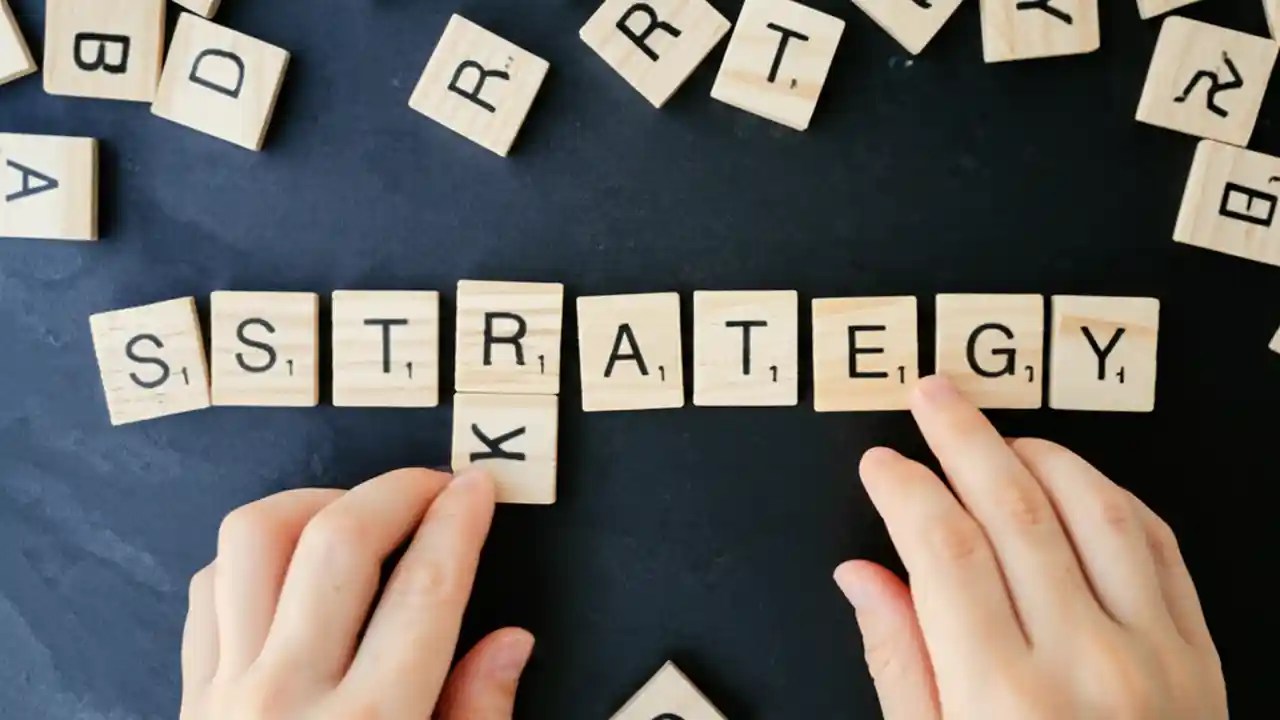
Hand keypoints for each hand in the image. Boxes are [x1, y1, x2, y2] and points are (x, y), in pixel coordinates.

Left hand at [180, 468, 532, 719]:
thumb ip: (476, 718)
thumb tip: (511, 642)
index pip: (427, 591)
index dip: (460, 525)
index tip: (479, 491)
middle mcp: (289, 699)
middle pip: (341, 542)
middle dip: (399, 491)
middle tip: (435, 486)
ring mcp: (228, 691)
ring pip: (256, 539)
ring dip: (316, 503)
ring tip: (361, 514)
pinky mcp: (190, 693)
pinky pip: (211, 585)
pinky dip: (256, 553)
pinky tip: (297, 564)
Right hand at [834, 376, 1225, 719]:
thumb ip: (901, 665)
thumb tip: (864, 577)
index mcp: (1002, 697)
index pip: (942, 546)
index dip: (905, 487)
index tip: (882, 466)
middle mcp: (1084, 667)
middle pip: (1015, 507)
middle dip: (963, 436)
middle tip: (933, 396)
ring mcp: (1154, 658)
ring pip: (1096, 508)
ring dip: (1040, 452)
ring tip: (1000, 432)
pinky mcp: (1201, 659)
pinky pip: (1160, 544)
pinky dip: (1113, 495)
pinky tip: (1077, 480)